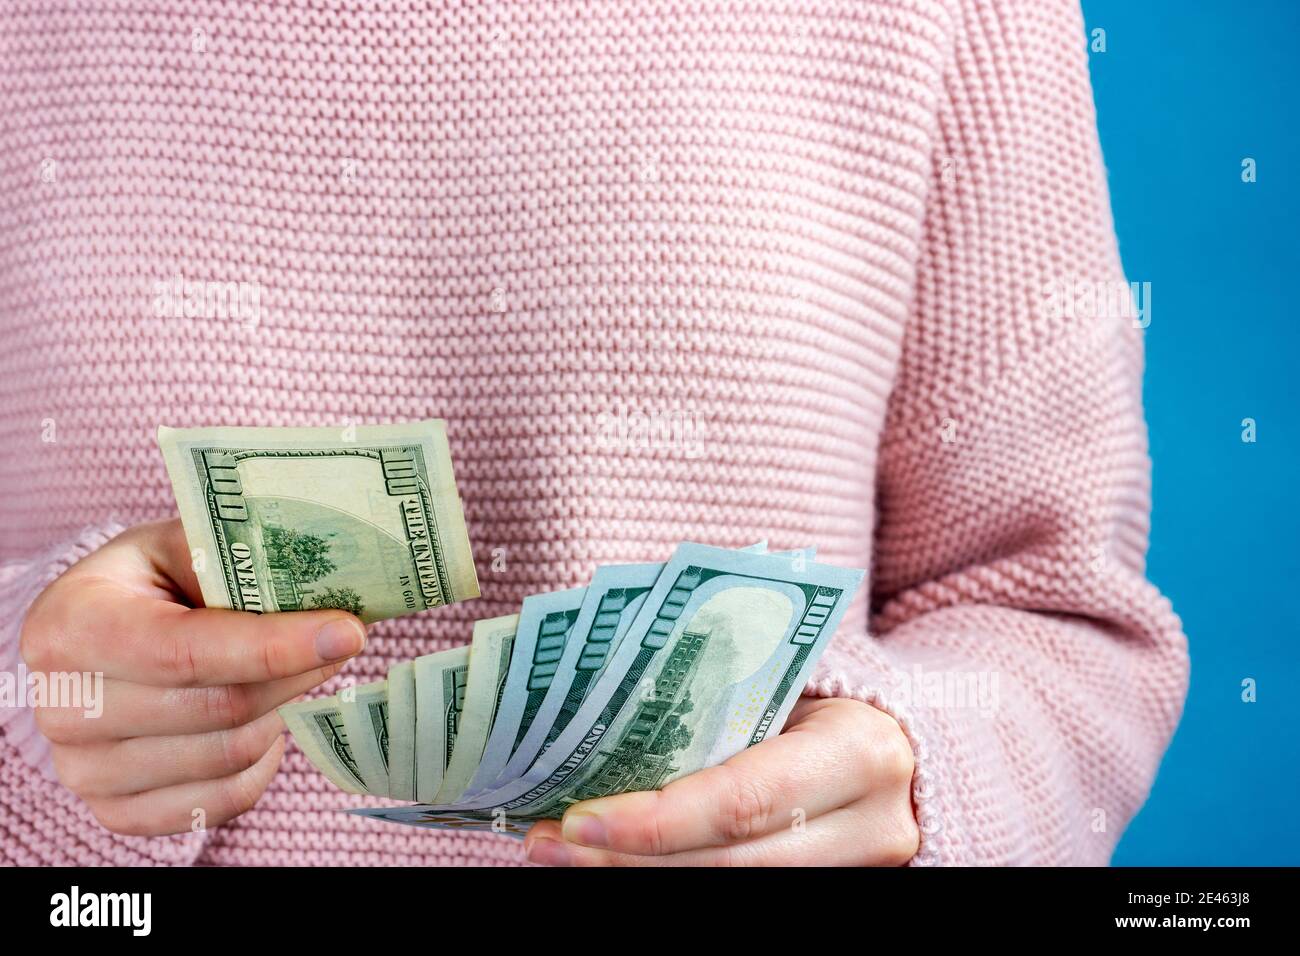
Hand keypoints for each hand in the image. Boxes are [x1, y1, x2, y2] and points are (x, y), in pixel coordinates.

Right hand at [19, 518, 365, 835]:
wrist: (94, 637)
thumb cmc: (149, 583)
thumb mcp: (180, 546)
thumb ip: (238, 564)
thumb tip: (329, 595)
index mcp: (70, 627)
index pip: (186, 652)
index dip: (275, 646)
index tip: (348, 632)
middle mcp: (64, 707)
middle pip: (220, 708)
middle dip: (295, 673)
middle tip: (336, 640)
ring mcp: (85, 771)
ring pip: (231, 755)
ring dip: (280, 712)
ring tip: (285, 673)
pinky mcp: (118, 812)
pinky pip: (225, 800)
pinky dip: (262, 761)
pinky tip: (259, 720)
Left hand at [523, 695, 917, 865]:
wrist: (906, 749)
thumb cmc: (826, 700)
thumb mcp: (790, 685)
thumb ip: (717, 703)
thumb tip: (591, 707)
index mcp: (859, 750)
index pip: (744, 800)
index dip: (656, 822)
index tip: (578, 821)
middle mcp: (870, 824)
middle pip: (731, 865)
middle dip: (628, 860)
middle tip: (548, 844)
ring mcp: (858, 869)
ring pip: (733, 891)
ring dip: (637, 877)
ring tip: (564, 858)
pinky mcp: (833, 889)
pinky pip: (740, 893)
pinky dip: (669, 875)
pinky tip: (614, 864)